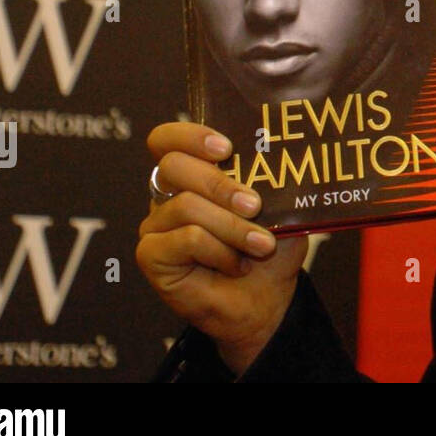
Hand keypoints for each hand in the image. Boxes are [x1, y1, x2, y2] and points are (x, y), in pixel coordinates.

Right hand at [136, 122, 306, 374]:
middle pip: (174, 166)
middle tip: (255, 204)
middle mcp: (168, 194)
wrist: (266, 299)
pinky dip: (219, 251)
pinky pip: (185, 239)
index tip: (226, 148)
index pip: (168, 139)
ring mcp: (156, 224)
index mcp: (194, 172)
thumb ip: (272, 179)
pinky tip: (237, 265)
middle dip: (220, 183)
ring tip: (262, 245)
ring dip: (232, 227)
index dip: (189, 136)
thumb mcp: (279, 205)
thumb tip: (284, 158)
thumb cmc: (269, 246)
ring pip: (186, 206)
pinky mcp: (151, 255)